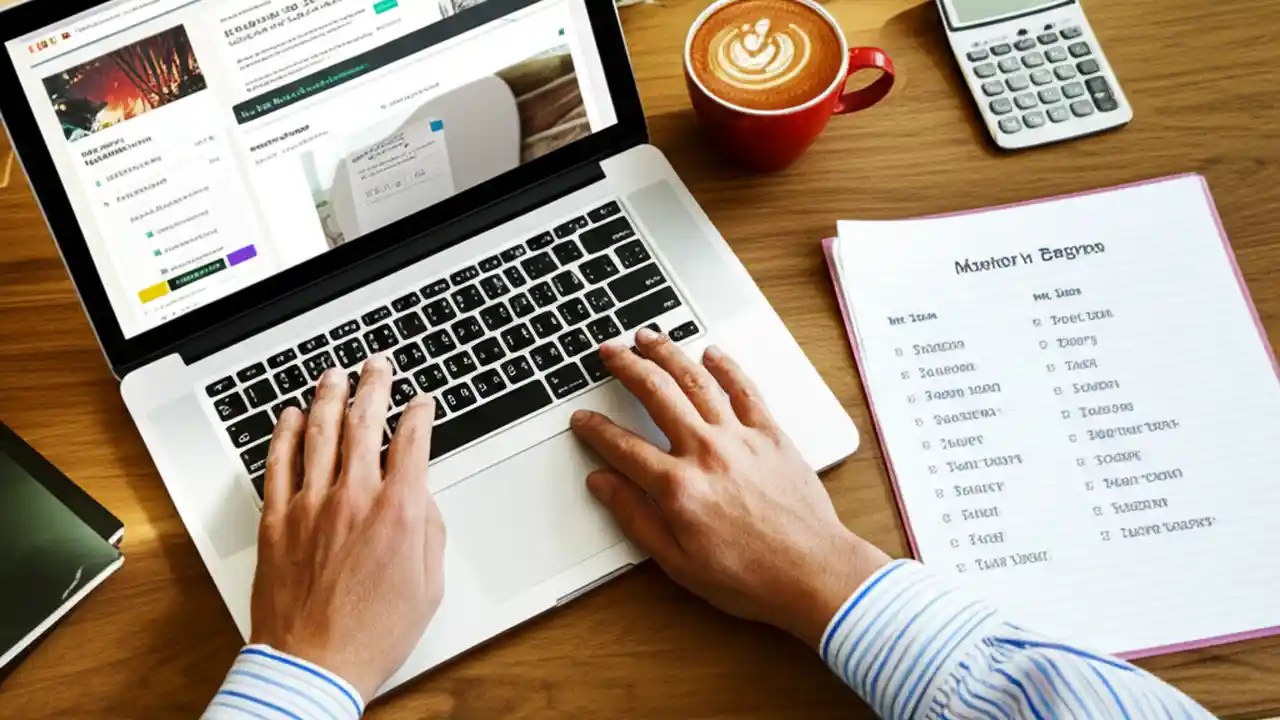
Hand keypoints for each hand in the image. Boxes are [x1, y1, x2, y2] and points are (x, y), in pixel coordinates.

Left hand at [250, 356, 445, 700]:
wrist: (314, 664)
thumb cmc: (372, 633)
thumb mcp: (428, 584)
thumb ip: (429, 530)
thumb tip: (419, 494)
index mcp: (397, 512)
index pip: (412, 441)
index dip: (419, 413)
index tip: (421, 402)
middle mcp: (353, 498)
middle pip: (364, 422)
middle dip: (374, 386)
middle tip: (378, 366)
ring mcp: (310, 506)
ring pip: (319, 432)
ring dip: (329, 397)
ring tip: (335, 374)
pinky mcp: (276, 521)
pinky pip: (278, 464)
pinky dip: (283, 434)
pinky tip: (288, 416)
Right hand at [570, 329, 889, 647]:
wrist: (812, 573)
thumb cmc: (749, 577)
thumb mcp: (677, 562)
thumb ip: (635, 517)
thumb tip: (603, 484)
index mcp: (678, 488)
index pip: (622, 447)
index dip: (595, 430)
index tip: (581, 419)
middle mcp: (706, 452)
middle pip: (656, 394)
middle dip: (626, 367)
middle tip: (608, 351)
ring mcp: (741, 438)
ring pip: (696, 380)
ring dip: (668, 353)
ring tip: (647, 337)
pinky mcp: (772, 435)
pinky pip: (745, 389)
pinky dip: (727, 366)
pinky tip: (711, 352)